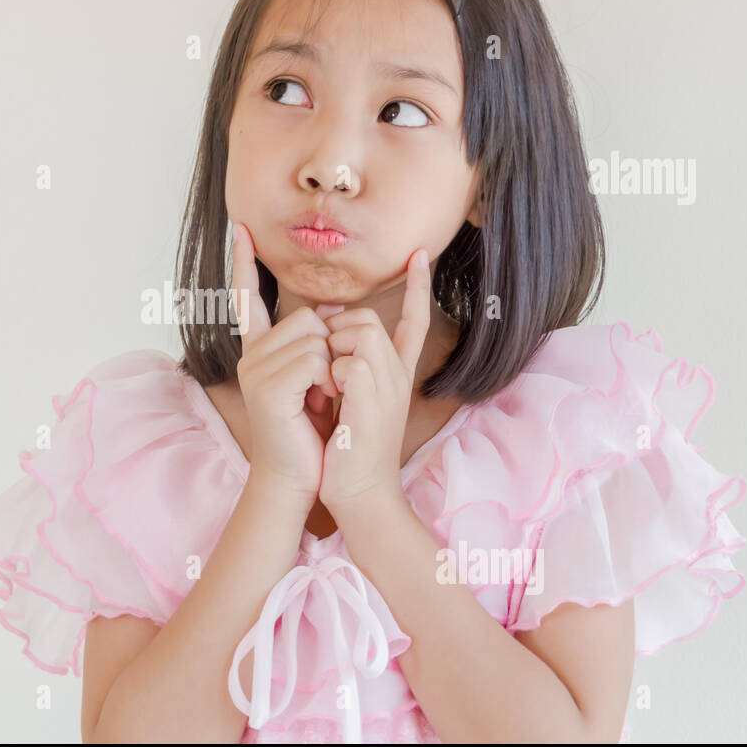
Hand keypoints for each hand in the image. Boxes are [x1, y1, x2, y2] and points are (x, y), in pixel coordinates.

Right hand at [230, 222, 338, 511]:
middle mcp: (252, 356)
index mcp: (261, 352)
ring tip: (320, 400)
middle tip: (323, 388)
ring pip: (314, 337)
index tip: (242, 229)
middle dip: (329, 347)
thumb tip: (327, 311)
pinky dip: (328, 380)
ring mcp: (255, 371)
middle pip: (306, 317)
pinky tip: (317, 404)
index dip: (244, 263)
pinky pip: (314, 359)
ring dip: (331, 368)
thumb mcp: (316, 381)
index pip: (249, 298)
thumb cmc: (312, 433)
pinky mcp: (267, 388)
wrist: (299, 478)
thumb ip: (315, 345)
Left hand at [318, 248, 433, 514]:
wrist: (360, 493)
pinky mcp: (374, 394)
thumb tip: (329, 328)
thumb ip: (348, 366)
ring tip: (329, 391)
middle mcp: (399, 373)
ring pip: (357, 331)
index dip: (418, 286)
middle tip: (326, 376)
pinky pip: (345, 359)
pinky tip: (332, 405)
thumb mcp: (351, 402)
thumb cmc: (348, 453)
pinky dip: (328, 378)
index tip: (420, 254)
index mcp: (396, 374)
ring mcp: (390, 382)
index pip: (414, 319)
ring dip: (330, 355)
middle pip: (367, 319)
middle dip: (336, 335)